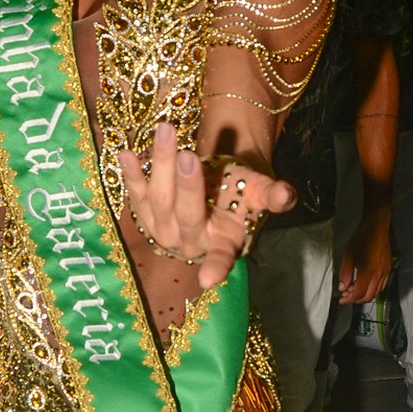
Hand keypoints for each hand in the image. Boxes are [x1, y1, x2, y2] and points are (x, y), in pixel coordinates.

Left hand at [118, 122, 294, 291]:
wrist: (218, 186)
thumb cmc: (242, 193)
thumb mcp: (260, 192)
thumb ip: (273, 194)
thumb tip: (287, 194)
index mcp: (223, 244)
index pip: (220, 260)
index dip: (215, 269)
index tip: (207, 280)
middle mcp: (190, 242)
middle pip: (186, 215)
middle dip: (186, 185)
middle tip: (188, 156)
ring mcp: (164, 230)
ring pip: (159, 200)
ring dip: (161, 165)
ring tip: (166, 132)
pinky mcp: (144, 214)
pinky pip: (135, 194)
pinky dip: (131, 174)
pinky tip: (126, 154)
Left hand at [338, 207, 391, 302]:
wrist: (377, 227)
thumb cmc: (361, 238)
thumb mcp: (348, 255)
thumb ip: (345, 274)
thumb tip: (343, 288)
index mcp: (368, 271)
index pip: (359, 293)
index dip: (349, 299)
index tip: (342, 299)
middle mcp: (379, 275)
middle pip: (369, 296)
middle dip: (356, 299)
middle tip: (347, 296)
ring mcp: (386, 272)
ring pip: (377, 292)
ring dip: (365, 295)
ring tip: (354, 290)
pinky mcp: (389, 269)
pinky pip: (382, 286)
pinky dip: (373, 290)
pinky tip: (365, 285)